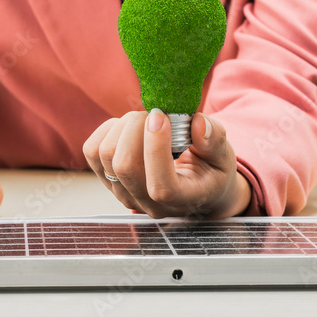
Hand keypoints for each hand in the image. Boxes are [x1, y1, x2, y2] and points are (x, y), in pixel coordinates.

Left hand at [82, 109, 250, 218]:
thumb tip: (198, 125)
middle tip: (156, 113)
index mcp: (182, 200)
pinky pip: (92, 150)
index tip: (161, 117)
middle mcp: (147, 203)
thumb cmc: (210, 168)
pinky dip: (108, 129)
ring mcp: (123, 193)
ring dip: (124, 126)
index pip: (160, 186)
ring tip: (145, 120)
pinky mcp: (106, 179)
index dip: (156, 149)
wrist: (193, 183)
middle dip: (136, 128)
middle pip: (125, 166)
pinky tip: (129, 128)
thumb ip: (215, 140)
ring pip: (106, 155)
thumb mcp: (224, 155)